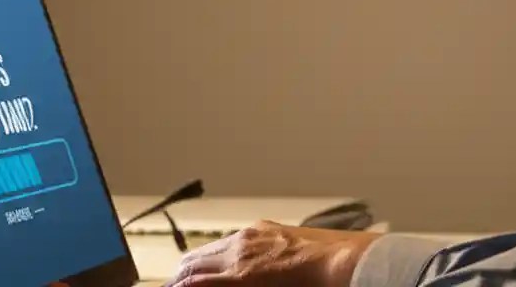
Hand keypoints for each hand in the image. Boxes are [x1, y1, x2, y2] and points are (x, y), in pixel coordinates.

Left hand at [164, 221, 381, 286]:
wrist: (341, 262)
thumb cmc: (332, 260)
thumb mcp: (300, 252)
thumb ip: (279, 258)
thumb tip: (280, 269)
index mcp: (259, 234)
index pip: (218, 249)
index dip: (201, 265)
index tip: (192, 277)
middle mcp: (244, 241)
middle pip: (198, 257)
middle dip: (183, 274)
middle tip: (175, 285)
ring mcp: (239, 258)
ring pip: (192, 268)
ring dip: (181, 280)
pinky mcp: (238, 278)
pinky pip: (198, 282)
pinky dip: (185, 286)